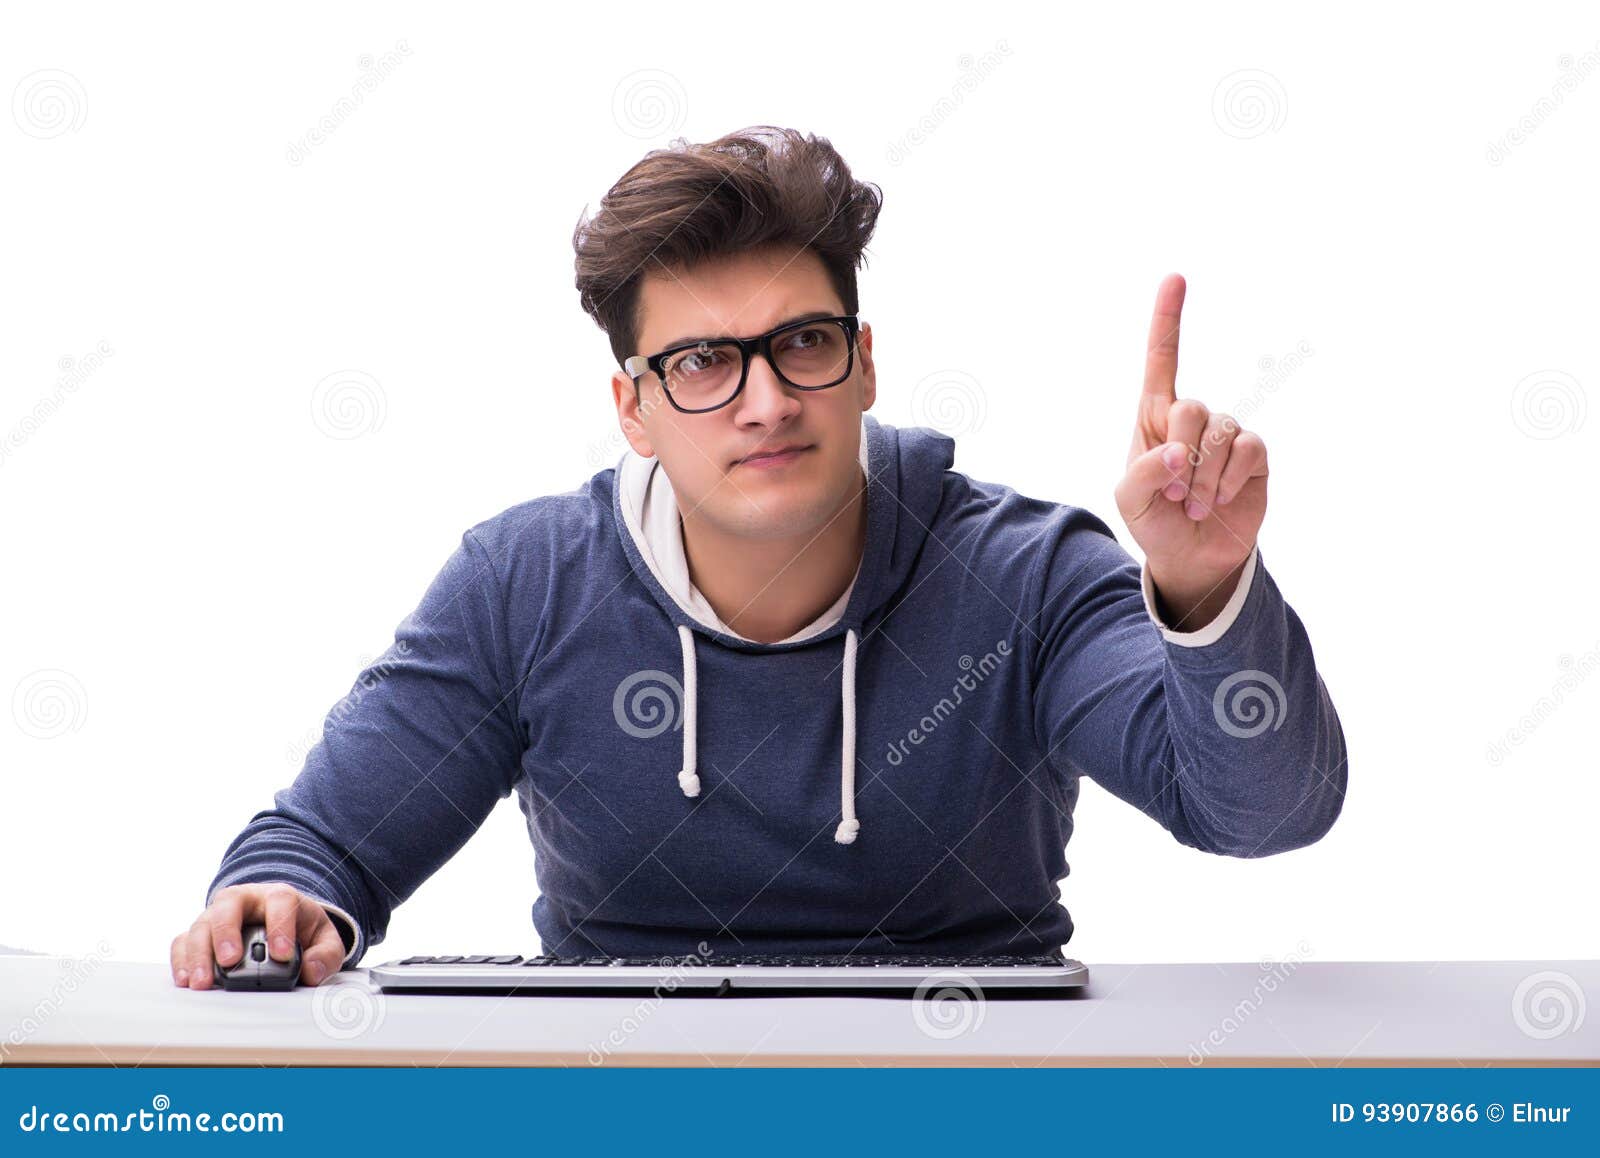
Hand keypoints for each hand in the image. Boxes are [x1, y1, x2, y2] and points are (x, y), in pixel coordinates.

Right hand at [170, 882, 345, 988]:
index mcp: (279, 897)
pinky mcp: (201, 934)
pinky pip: (183, 942)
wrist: (280, 923)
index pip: (280, 901)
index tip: (281, 954)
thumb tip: (312, 971)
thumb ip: (326, 954)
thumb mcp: (323, 939)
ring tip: (204, 982)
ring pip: (202, 924)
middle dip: (227, 932)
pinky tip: (187, 980)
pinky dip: (182, 960)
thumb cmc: (301, 929)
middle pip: (229, 905)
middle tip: (230, 961)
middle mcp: (245, 901)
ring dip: (199, 953)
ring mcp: (219, 916)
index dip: (280, 925)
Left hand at [1114, 273, 1268, 629]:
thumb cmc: (1156, 520)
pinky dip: (1231, 478)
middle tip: (1174, 492)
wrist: (1192, 557)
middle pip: (1191, 407)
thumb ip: (1143, 473)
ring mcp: (1226, 435)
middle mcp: (1193, 418)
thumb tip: (1177, 452)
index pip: (1162, 359)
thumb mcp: (1130, 500)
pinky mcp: (1254, 456)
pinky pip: (1249, 450)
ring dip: (1205, 477)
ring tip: (1195, 505)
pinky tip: (1222, 499)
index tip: (1175, 277)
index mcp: (1154, 417)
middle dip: (1181, 454)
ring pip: (1222, 433)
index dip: (1168, 319)